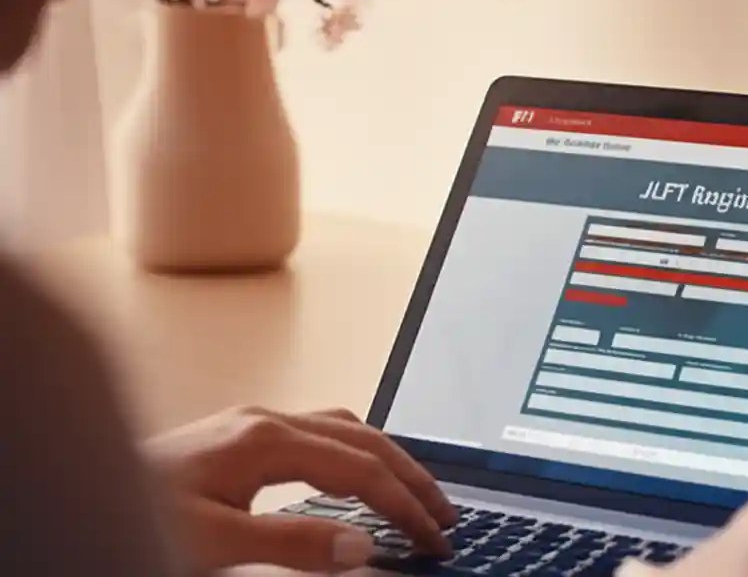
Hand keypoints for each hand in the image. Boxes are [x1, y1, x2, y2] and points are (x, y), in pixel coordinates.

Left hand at [146, 406, 456, 572]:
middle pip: (363, 437)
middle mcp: (264, 421)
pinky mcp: (239, 436)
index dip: (404, 504)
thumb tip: (360, 545)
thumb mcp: (215, 544)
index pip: (360, 468)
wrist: (83, 490)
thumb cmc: (138, 515)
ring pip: (344, 427)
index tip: (434, 537)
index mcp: (264, 439)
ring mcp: (252, 424)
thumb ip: (293, 544)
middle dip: (410, 474)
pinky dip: (354, 451)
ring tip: (414, 491)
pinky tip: (355, 471)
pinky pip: (319, 431)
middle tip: (444, 513)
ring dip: (386, 458)